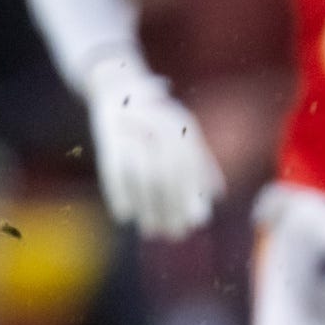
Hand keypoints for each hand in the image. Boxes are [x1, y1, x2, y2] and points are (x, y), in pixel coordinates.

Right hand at [85, 53, 222, 239]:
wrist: (118, 90)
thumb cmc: (157, 118)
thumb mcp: (184, 135)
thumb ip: (201, 163)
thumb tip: (217, 194)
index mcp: (183, 127)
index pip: (192, 170)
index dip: (194, 197)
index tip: (197, 223)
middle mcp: (160, 127)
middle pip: (169, 177)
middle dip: (173, 210)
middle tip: (175, 234)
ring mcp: (133, 133)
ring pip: (145, 179)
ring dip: (149, 210)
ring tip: (152, 231)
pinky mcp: (108, 141)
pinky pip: (115, 174)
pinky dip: (120, 197)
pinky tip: (125, 216)